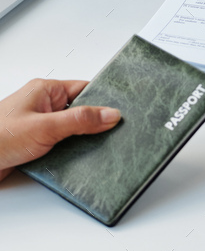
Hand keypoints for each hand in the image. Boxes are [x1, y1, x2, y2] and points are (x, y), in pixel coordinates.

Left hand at [0, 80, 120, 182]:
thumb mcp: (45, 127)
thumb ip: (80, 120)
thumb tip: (110, 114)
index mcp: (46, 91)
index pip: (85, 89)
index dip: (105, 99)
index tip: (123, 110)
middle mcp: (43, 106)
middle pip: (81, 111)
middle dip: (95, 124)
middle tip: (115, 133)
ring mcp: (40, 126)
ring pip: (73, 131)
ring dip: (82, 142)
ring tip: (98, 149)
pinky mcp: (36, 145)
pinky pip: (62, 146)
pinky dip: (71, 154)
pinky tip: (79, 161)